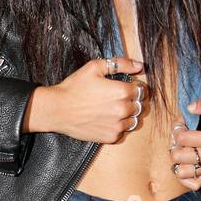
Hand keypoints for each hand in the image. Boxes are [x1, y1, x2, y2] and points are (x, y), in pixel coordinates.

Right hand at [24, 56, 144, 143]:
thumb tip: (139, 66)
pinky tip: (105, 119)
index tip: (127, 86)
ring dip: (127, 114)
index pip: (142, 90)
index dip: (135, 86)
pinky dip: (118, 126)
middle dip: (132, 100)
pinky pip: (123, 131)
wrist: (57, 109)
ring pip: (134, 119)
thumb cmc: (74, 87)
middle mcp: (123, 110)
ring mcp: (117, 125)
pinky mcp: (110, 137)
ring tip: (111, 109)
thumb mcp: (95, 67)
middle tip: (116, 97)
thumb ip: (120, 64)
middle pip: (139, 105)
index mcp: (122, 91)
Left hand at [167, 95, 200, 190]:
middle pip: (178, 156)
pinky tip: (186, 165)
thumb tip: (189, 108)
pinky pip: (195, 184)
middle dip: (174, 144)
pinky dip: (186, 177)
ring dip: (178, 160)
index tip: (182, 122)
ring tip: (183, 149)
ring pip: (183, 172)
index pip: (183, 138)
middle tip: (180, 135)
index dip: (177, 128)